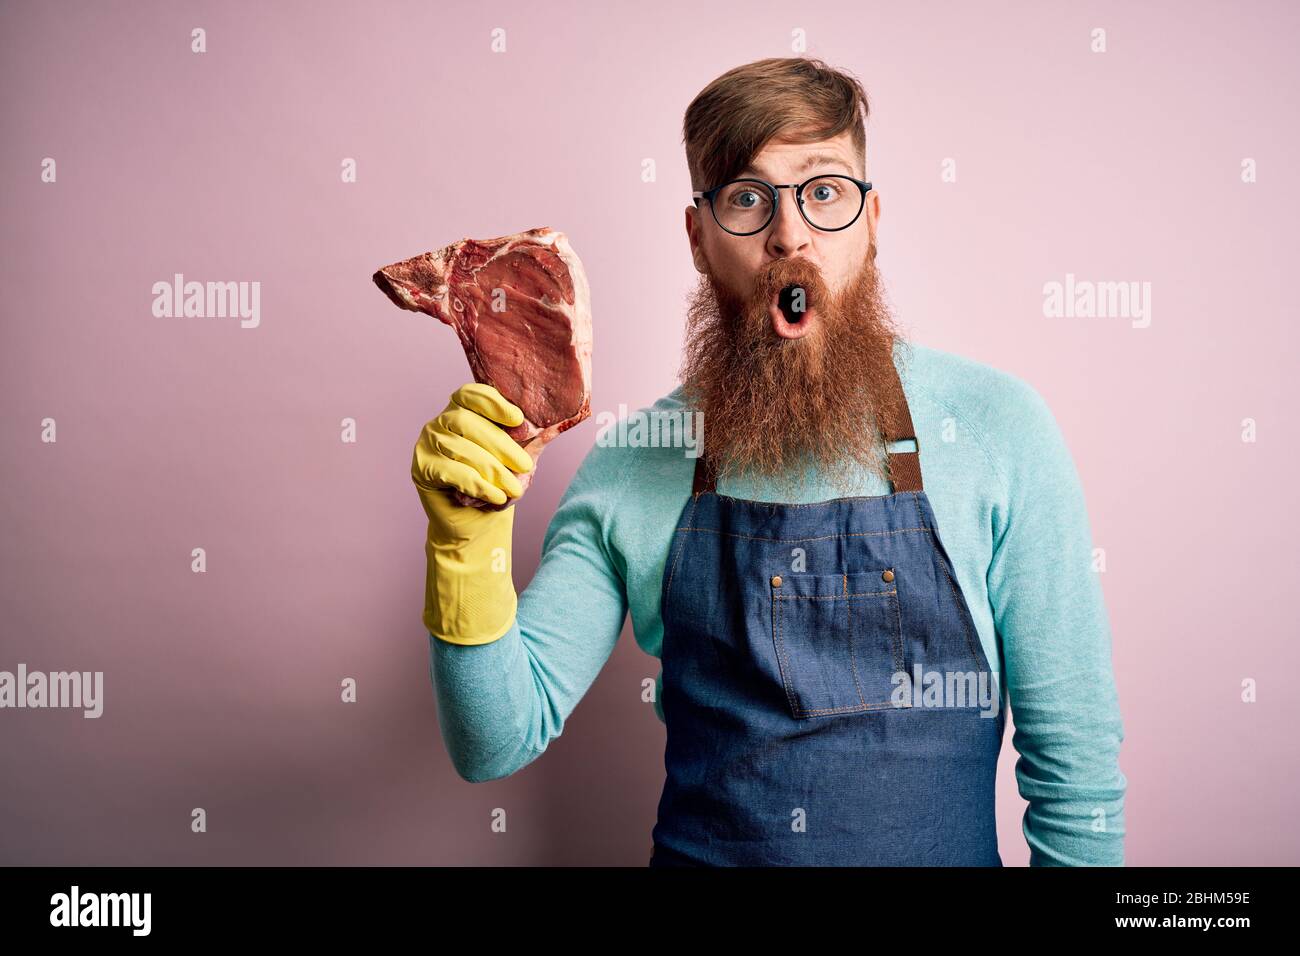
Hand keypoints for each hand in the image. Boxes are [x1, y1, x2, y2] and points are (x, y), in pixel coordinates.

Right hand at [412, 383, 535, 536]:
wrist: (473, 521)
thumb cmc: (495, 483)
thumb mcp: (516, 459)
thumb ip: (530, 442)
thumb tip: (553, 428)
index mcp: (462, 410)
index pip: (471, 394)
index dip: (493, 403)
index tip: (518, 420)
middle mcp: (441, 422)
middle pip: (466, 422)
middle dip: (500, 445)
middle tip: (525, 465)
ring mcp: (427, 444)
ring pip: (460, 449)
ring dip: (492, 470)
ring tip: (514, 488)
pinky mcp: (421, 469)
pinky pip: (451, 472)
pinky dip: (477, 485)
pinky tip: (495, 496)